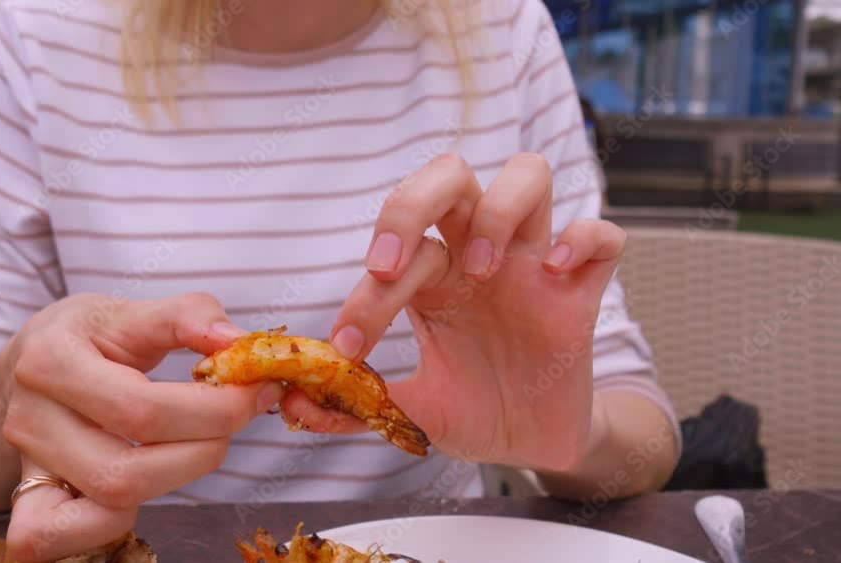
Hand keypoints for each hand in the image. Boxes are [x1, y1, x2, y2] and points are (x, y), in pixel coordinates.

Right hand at [1, 293, 281, 561]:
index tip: (257, 392)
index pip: (142, 409)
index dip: (215, 410)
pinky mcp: (28, 505)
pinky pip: (58, 540)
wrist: (27, 365)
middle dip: (204, 449)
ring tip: (196, 443)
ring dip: (176, 480)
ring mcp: (27, 468)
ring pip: (109, 505)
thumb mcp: (130, 311)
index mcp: (50, 360)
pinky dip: (110, 526)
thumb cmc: (87, 338)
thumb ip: (189, 316)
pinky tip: (145, 486)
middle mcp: (30, 419)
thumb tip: (238, 344)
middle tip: (235, 419)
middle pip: (128, 471)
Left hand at [281, 153, 624, 472]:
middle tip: (392, 267)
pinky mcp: (582, 293)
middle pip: (450, 176)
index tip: (348, 347)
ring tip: (482, 271)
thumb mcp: (408, 409)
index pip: (397, 252)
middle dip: (411, 204)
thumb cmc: (469, 408)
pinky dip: (584, 239)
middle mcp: (480, 256)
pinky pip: (602, 237)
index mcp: (434, 276)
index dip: (366, 294)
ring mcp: (533, 267)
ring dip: (498, 211)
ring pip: (528, 175)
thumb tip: (293, 401)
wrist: (528, 445)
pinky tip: (554, 273)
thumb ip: (356, 403)